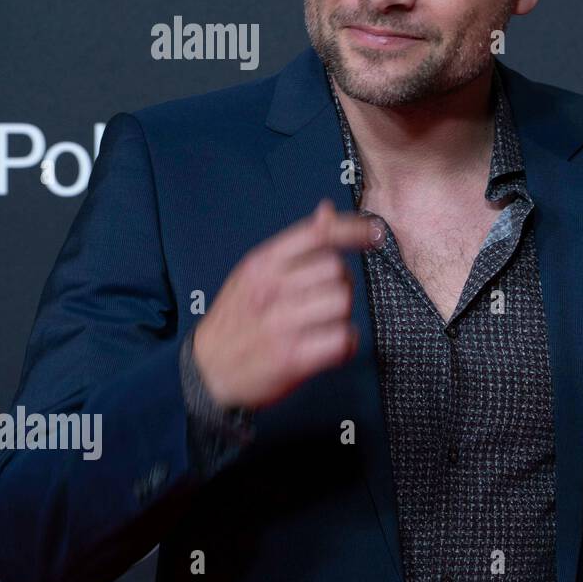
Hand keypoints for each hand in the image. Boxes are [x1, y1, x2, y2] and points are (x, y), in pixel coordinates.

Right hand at [191, 199, 381, 409]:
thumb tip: (327, 210)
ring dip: (342, 314)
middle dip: (340, 283)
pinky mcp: (293, 357)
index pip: (317, 234)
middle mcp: (271, 290)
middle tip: (324, 298)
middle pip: (336, 269)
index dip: (353, 230)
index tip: (375, 233)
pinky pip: (343, 339)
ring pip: (342, 302)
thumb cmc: (236, 319)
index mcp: (262, 264)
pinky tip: (329, 344)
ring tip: (322, 323)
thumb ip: (295, 244)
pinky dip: (344, 344)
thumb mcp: (255, 272)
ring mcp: (282, 324)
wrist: (206, 371)